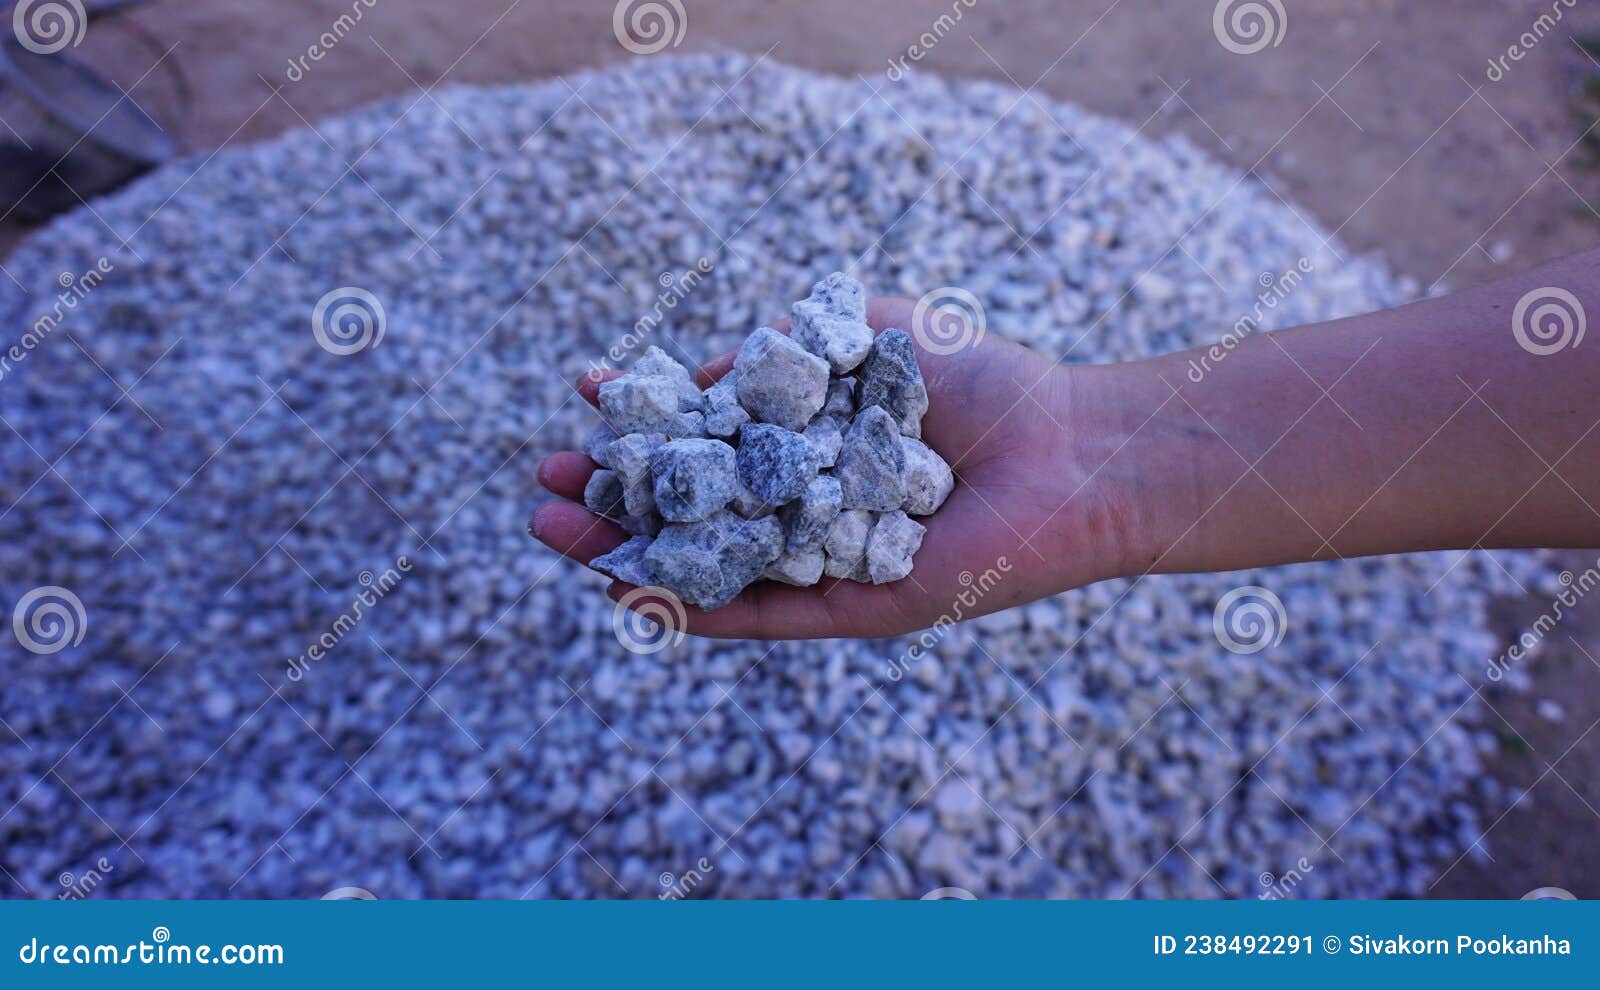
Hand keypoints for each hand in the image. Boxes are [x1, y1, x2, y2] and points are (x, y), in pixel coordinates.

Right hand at [530, 297, 1124, 638]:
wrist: (1066, 447)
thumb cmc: (980, 381)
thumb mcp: (863, 338)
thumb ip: (779, 352)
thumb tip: (693, 374)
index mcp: (810, 445)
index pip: (704, 440)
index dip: (641, 420)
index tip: (582, 394)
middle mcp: (807, 507)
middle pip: (687, 512)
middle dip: (612, 497)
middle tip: (543, 485)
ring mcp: (823, 562)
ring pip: (705, 568)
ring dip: (623, 555)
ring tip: (549, 531)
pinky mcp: (850, 608)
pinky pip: (756, 615)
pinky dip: (687, 606)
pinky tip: (625, 589)